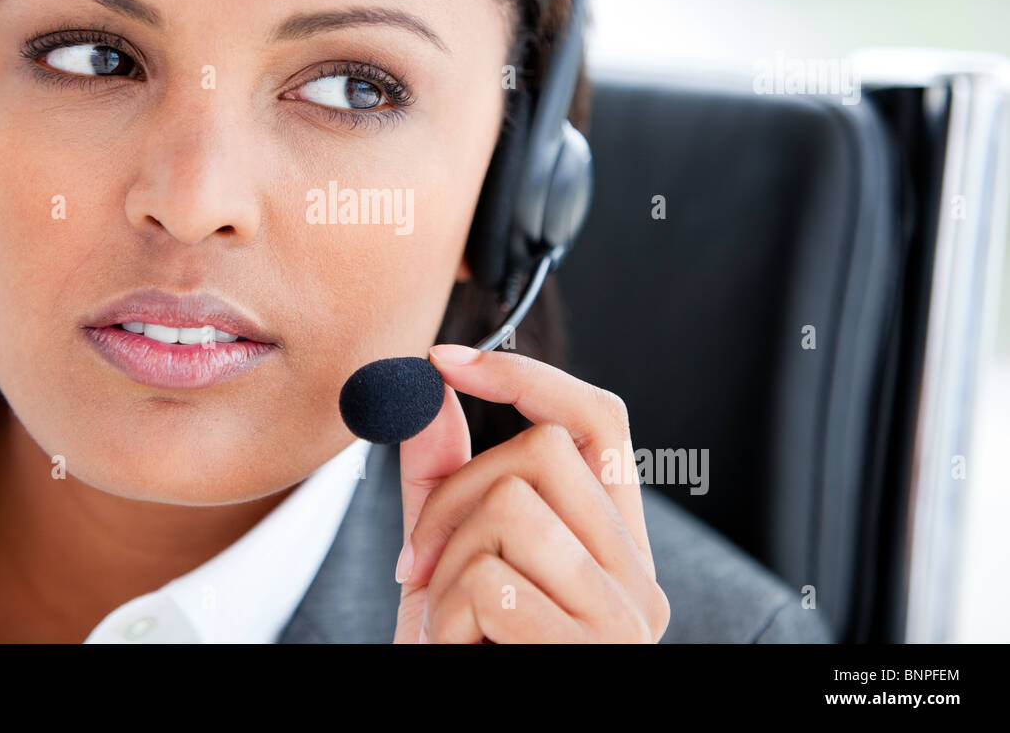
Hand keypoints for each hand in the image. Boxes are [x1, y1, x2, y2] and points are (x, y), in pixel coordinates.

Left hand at [391, 343, 669, 642]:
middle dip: (453, 493)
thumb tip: (427, 387)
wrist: (456, 727)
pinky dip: (446, 614)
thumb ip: (440, 477)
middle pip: (543, 451)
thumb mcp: (445, 560)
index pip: (600, 421)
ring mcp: (624, 618)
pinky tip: (455, 648)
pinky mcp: (591, 652)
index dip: (527, 374)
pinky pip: (494, 585)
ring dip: (445, 562)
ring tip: (443, 617)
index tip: (446, 358)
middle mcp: (638, 575)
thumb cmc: (463, 656)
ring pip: (513, 508)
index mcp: (611, 543)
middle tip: (416, 560)